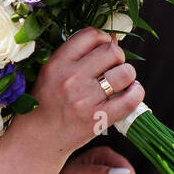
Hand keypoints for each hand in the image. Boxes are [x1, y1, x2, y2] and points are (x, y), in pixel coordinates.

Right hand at [21, 27, 144, 154]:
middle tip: (111, 68)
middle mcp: (70, 78)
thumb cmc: (46, 103)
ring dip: (127, 75)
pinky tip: (130, 93)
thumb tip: (111, 39)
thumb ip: (75, 56)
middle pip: (112, 51)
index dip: (103, 38)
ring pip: (125, 72)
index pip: (91, 35)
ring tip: (119, 82)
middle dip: (117, 58)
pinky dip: (136, 93)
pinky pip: (131, 98)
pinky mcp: (98, 118)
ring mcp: (85, 99)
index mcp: (57, 63)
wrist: (37, 138)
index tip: (103, 48)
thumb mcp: (50, 73)